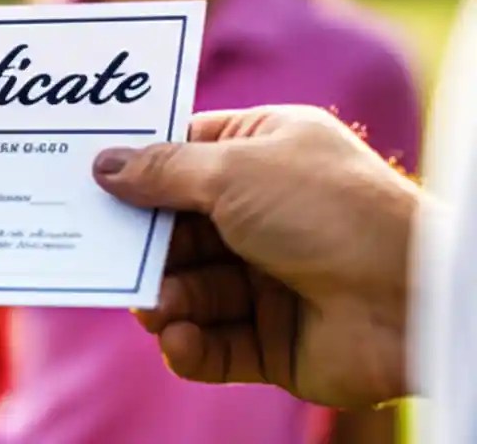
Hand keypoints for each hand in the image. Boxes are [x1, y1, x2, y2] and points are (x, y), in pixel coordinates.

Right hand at [92, 105, 419, 408]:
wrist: (413, 298)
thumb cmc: (329, 212)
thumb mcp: (233, 171)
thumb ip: (162, 171)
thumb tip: (102, 165)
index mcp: (264, 154)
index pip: (184, 156)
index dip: (137, 169)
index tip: (87, 180)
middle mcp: (264, 214)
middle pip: (175, 230)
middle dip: (144, 248)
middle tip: (108, 256)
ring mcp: (268, 279)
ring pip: (188, 290)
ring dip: (165, 299)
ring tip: (156, 306)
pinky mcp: (273, 341)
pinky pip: (211, 345)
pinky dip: (189, 345)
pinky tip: (179, 338)